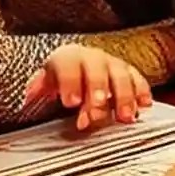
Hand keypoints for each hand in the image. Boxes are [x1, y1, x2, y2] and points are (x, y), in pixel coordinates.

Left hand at [23, 45, 151, 128]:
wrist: (81, 65)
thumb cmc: (63, 78)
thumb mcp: (46, 81)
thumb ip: (39, 89)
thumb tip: (29, 97)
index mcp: (69, 59)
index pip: (69, 67)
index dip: (70, 83)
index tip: (71, 102)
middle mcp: (94, 59)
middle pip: (98, 72)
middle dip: (99, 90)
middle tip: (99, 107)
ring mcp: (114, 65)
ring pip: (122, 76)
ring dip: (125, 97)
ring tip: (124, 117)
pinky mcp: (131, 74)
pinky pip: (140, 80)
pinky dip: (143, 93)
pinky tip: (145, 105)